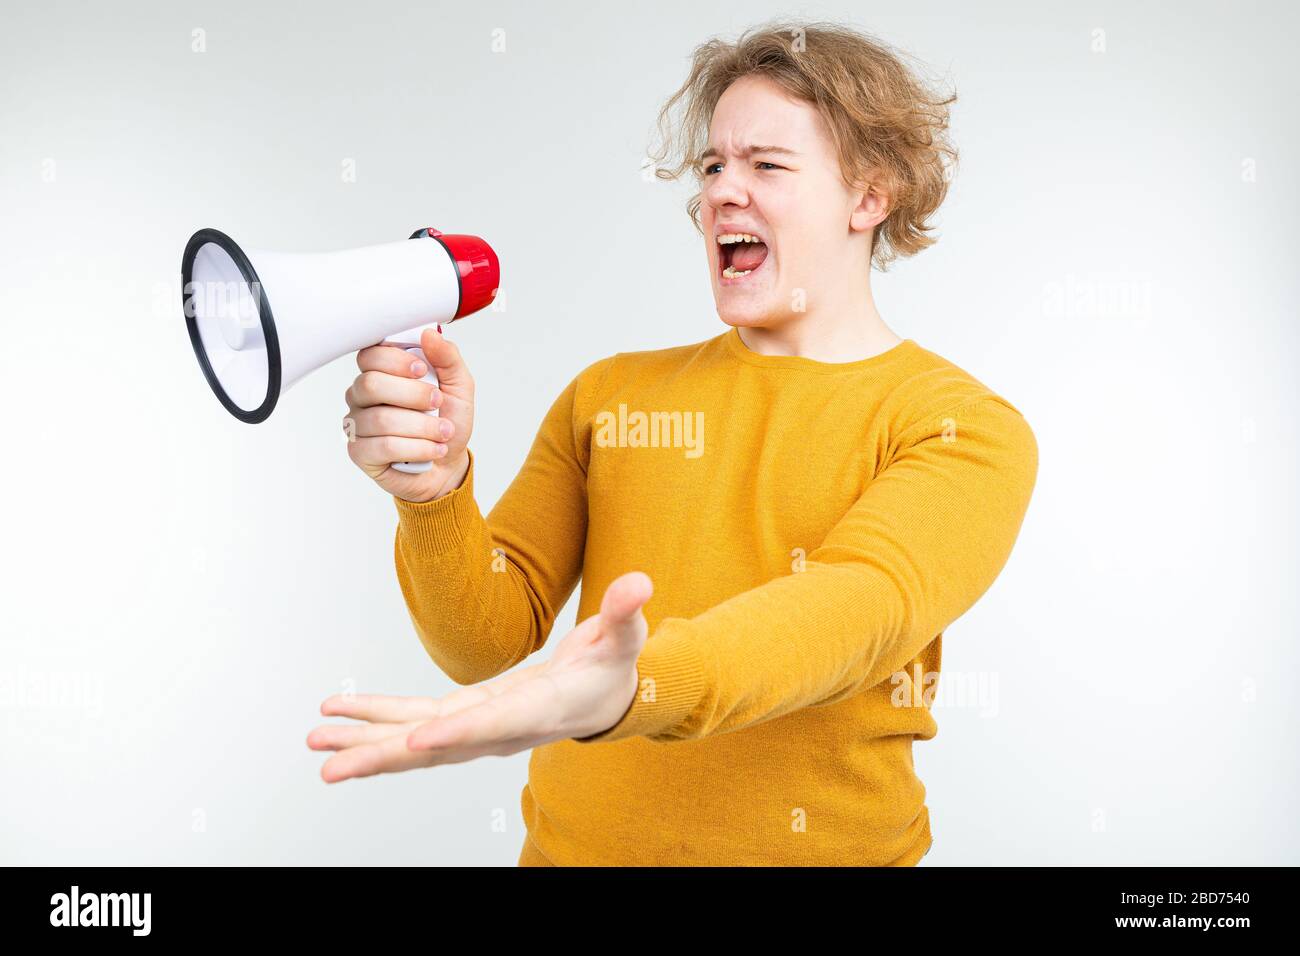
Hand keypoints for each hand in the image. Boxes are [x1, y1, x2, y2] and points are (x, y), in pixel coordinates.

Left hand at [307, 572, 652, 782]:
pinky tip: (337, 716)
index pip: (491, 726)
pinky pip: (411, 723)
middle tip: (331, 768)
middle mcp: (497, 730)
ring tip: (315, 743)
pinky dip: (375, 718)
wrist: (604, 701)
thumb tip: (640, 583)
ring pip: (412, 741)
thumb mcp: (624, 639)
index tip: (413, 744)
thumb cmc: (613, 670)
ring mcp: (475, 728)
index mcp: (536, 711)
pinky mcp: (462, 718)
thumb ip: (625, 613)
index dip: (454, 735)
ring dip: (363, 742)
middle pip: (435, 748)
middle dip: (383, 756)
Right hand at [343, 326, 473, 502]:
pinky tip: (433, 450)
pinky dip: (417, 448)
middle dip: (413, 395)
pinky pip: (383, 447)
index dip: (396, 360)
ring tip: (444, 432)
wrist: (449, 463)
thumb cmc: (447, 421)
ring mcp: (357, 424)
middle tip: (437, 403)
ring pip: (380, 419)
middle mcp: (362, 395)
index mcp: (381, 372)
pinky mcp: (359, 452)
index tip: (422, 370)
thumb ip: (447, 357)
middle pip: (371, 384)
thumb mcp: (459, 386)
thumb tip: (429, 334)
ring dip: (422, 427)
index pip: (371, 355)